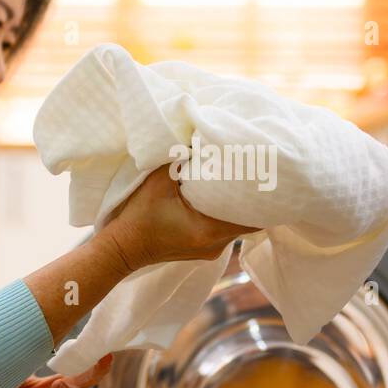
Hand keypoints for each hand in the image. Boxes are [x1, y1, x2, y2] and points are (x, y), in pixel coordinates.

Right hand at [101, 164, 256, 272]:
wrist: (121, 248)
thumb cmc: (138, 216)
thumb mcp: (158, 181)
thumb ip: (180, 158)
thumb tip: (200, 137)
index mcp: (210, 231)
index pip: (252, 219)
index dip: (262, 200)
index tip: (267, 178)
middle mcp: (216, 245)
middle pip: (248, 222)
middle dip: (252, 199)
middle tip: (257, 175)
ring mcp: (211, 250)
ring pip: (236, 225)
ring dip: (238, 207)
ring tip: (242, 182)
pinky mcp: (203, 248)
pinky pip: (225, 229)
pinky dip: (226, 214)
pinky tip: (224, 197)